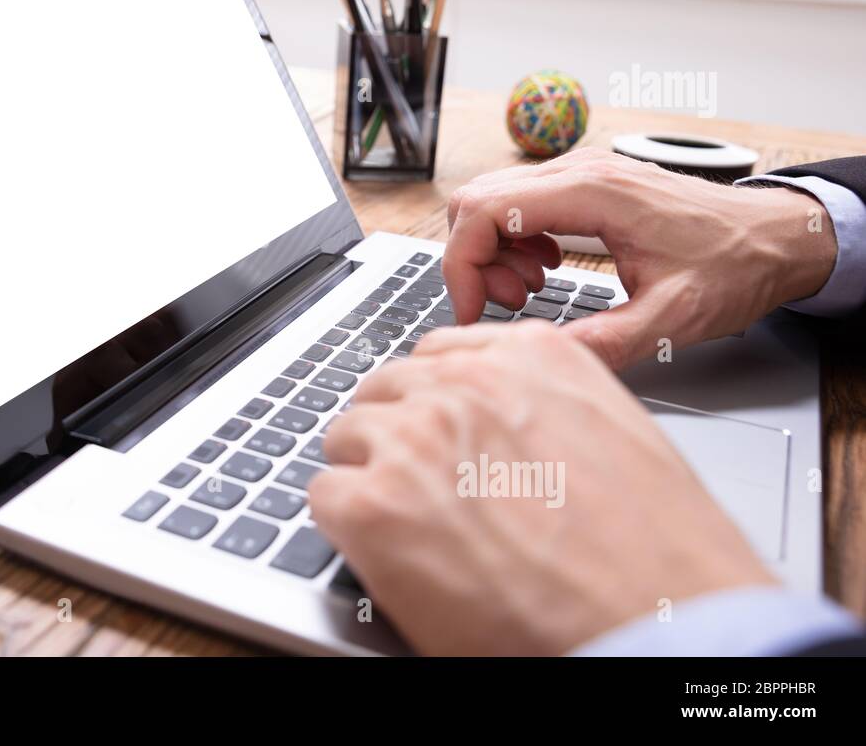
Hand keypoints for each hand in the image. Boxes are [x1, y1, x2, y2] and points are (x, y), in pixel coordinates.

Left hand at [308, 322, 773, 655]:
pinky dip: (347, 525)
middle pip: (386, 389)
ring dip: (369, 475)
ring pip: (348, 436)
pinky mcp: (374, 503)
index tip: (438, 429)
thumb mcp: (615, 437)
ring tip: (412, 527)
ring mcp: (414, 439)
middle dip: (398, 434)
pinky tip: (390, 554)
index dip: (435, 401)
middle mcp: (465, 385)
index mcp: (533, 358)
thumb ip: (545, 407)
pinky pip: (325, 494)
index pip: (441, 353)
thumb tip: (501, 421)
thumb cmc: (655, 557)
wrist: (657, 630)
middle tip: (422, 488)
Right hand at [442, 148, 836, 368]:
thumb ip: (607, 341)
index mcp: (593, 193)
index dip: (464, 265)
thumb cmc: (734, 265)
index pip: (485, 210)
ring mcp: (580, 174)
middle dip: (475, 260)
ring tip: (531, 293)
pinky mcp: (585, 186)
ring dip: (495, 253)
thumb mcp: (674, 318)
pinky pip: (521, 205)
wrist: (776, 237)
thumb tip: (546, 358)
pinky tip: (546, 272)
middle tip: (511, 304)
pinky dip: (515, 242)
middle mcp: (579, 172)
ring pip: (494, 201)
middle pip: (478, 201)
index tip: (475, 311)